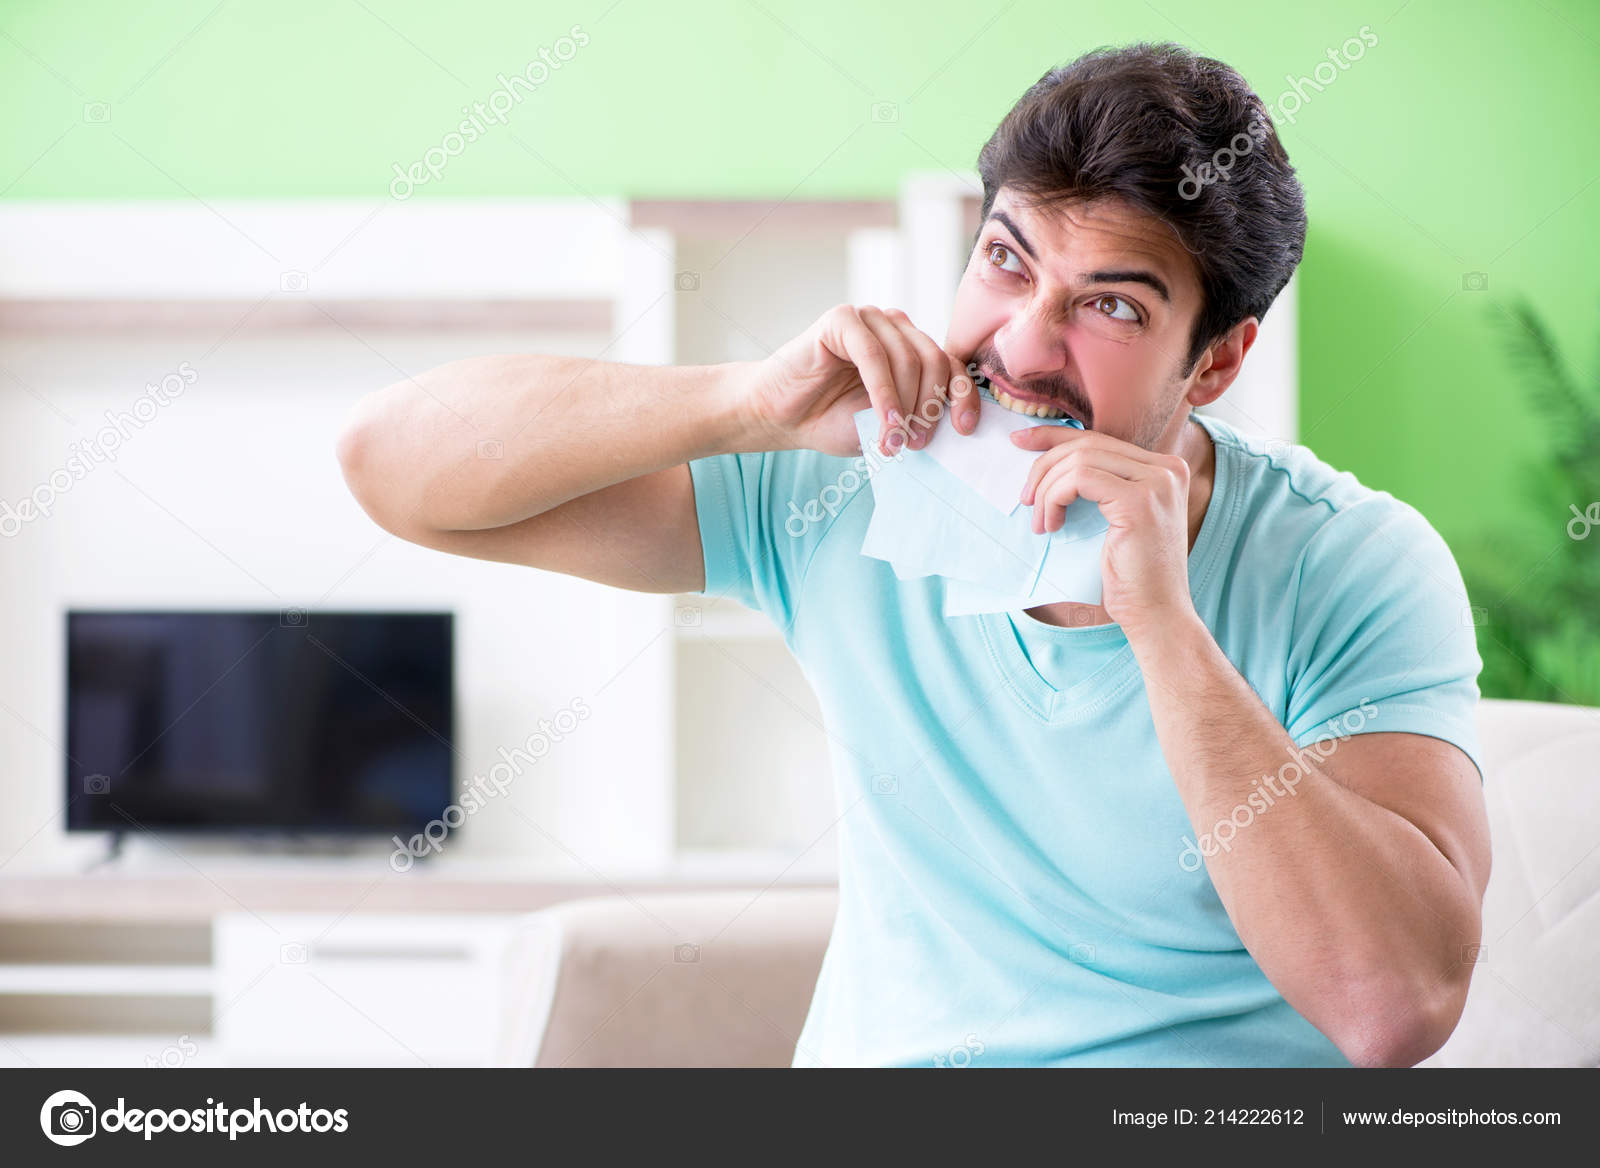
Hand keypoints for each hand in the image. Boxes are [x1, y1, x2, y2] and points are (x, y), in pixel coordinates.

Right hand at [748, 304, 978, 457]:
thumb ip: (920, 416)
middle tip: (915, 443)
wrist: (780, 418)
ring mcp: (869, 319)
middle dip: (928, 407)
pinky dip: (883, 391)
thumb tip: (958, 425)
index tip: (964, 430)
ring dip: (904, 405)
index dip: (962, 396)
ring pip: (906, 358)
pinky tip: (885, 420)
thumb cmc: (833, 420)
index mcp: (910, 349)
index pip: (950, 364)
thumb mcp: (889, 424)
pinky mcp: (842, 319)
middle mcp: (894, 328)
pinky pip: (873, 354)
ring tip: (894, 441)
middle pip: (933, 360)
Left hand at [1011, 425, 1197, 638]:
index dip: (1055, 436)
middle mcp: (1167, 469)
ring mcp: (1157, 483)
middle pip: (1087, 443)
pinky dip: (1055, 497)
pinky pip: (1079, 478)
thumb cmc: (1130, 575)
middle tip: (1025, 499)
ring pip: (1080, 459)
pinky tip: (1052, 525)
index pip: (1100, 439)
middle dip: (1044, 465)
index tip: (1020, 441)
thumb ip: (1097, 487)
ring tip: (1040, 522)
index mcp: (1164, 470)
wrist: (1155, 614)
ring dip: (1047, 489)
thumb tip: (1049, 460)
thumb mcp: (1112, 520)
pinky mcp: (1140, 501)